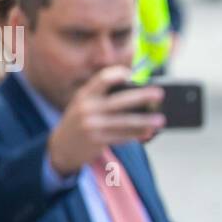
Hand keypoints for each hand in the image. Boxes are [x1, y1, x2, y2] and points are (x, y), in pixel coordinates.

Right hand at [46, 67, 164, 175]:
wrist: (60, 148)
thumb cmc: (79, 122)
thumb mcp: (84, 105)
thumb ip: (103, 98)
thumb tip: (138, 97)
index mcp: (85, 95)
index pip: (102, 79)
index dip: (117, 74)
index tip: (131, 74)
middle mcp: (87, 108)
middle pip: (119, 101)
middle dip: (141, 96)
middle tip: (159, 94)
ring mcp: (91, 126)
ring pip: (124, 122)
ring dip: (145, 121)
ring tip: (160, 120)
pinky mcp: (97, 141)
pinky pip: (121, 137)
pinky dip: (136, 135)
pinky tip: (147, 133)